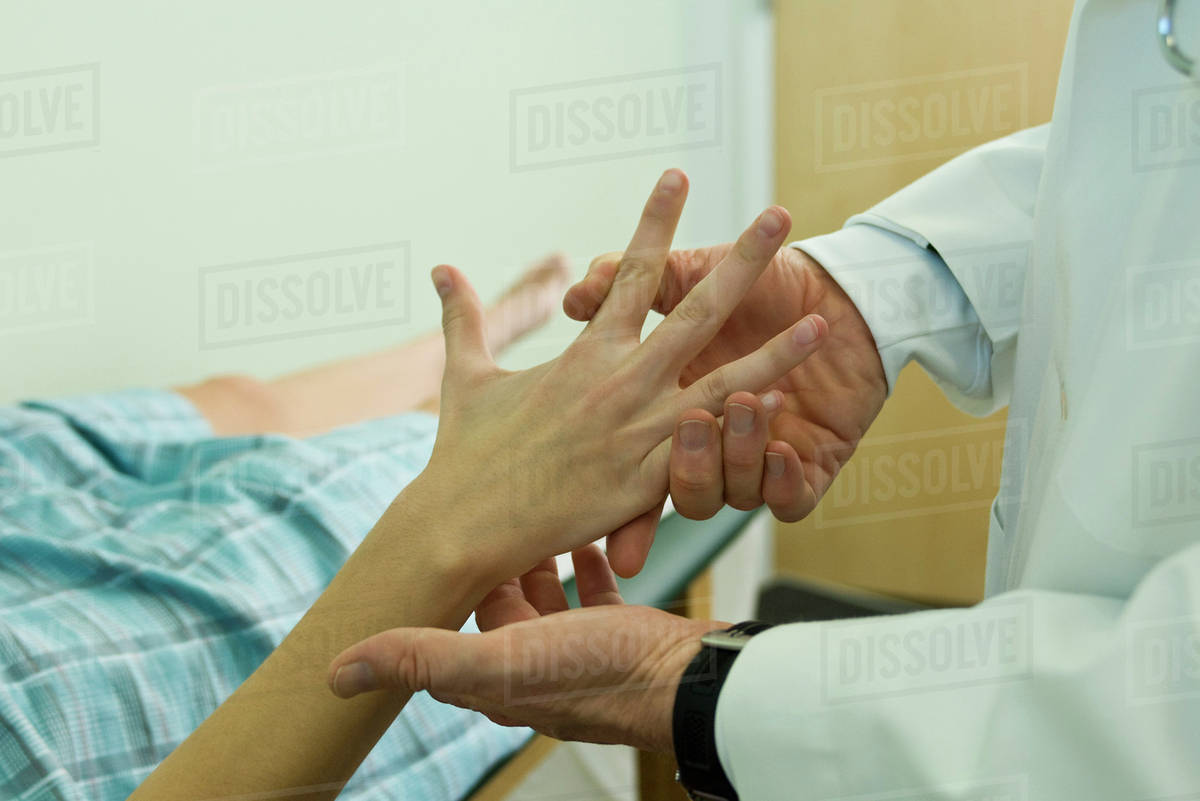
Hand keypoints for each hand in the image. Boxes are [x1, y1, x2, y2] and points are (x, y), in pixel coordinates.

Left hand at [328, 543, 715, 752]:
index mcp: (494, 674)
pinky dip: (588, 567)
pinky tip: (593, 540)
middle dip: (494, 559)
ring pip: (544, 598)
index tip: (443, 530)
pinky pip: (594, 596)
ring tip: (540, 513)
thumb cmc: (604, 672)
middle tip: (496, 503)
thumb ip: (424, 660)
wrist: (691, 682)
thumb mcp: (506, 659)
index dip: (446, 578)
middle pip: (497, 605)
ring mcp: (577, 653)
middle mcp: (531, 666)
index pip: (449, 621)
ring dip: (539, 558)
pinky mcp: (620, 638)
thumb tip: (336, 673)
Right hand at [407, 170, 827, 586]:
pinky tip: (783, 418)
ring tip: (820, 324)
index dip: (654, 221)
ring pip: (722, 386)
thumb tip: (439, 267)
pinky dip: (746, 441)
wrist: (460, 524)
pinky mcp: (646, 484)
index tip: (678, 175)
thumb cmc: (464, 452)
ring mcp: (638, 433)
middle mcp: (619, 383)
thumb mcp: (465, 375)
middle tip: (778, 215)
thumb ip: (464, 317)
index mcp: (584, 354)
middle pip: (693, 311)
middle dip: (739, 261)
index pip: (628, 273)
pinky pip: (708, 457)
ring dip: (775, 355)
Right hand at [566, 243, 886, 573]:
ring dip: (734, 453)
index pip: (628, 449)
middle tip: (691, 425)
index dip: (599, 464)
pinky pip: (786, 500)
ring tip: (745, 404)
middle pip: (682, 475)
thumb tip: (575, 295)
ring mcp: (753, 454)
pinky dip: (781, 481)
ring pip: (729, 490)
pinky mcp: (805, 467)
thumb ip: (623, 274)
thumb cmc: (764, 276)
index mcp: (669, 400)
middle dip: (688, 464)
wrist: (851, 285)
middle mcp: (705, 435)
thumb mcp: (683, 270)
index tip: (582, 485)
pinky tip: (782, 449)